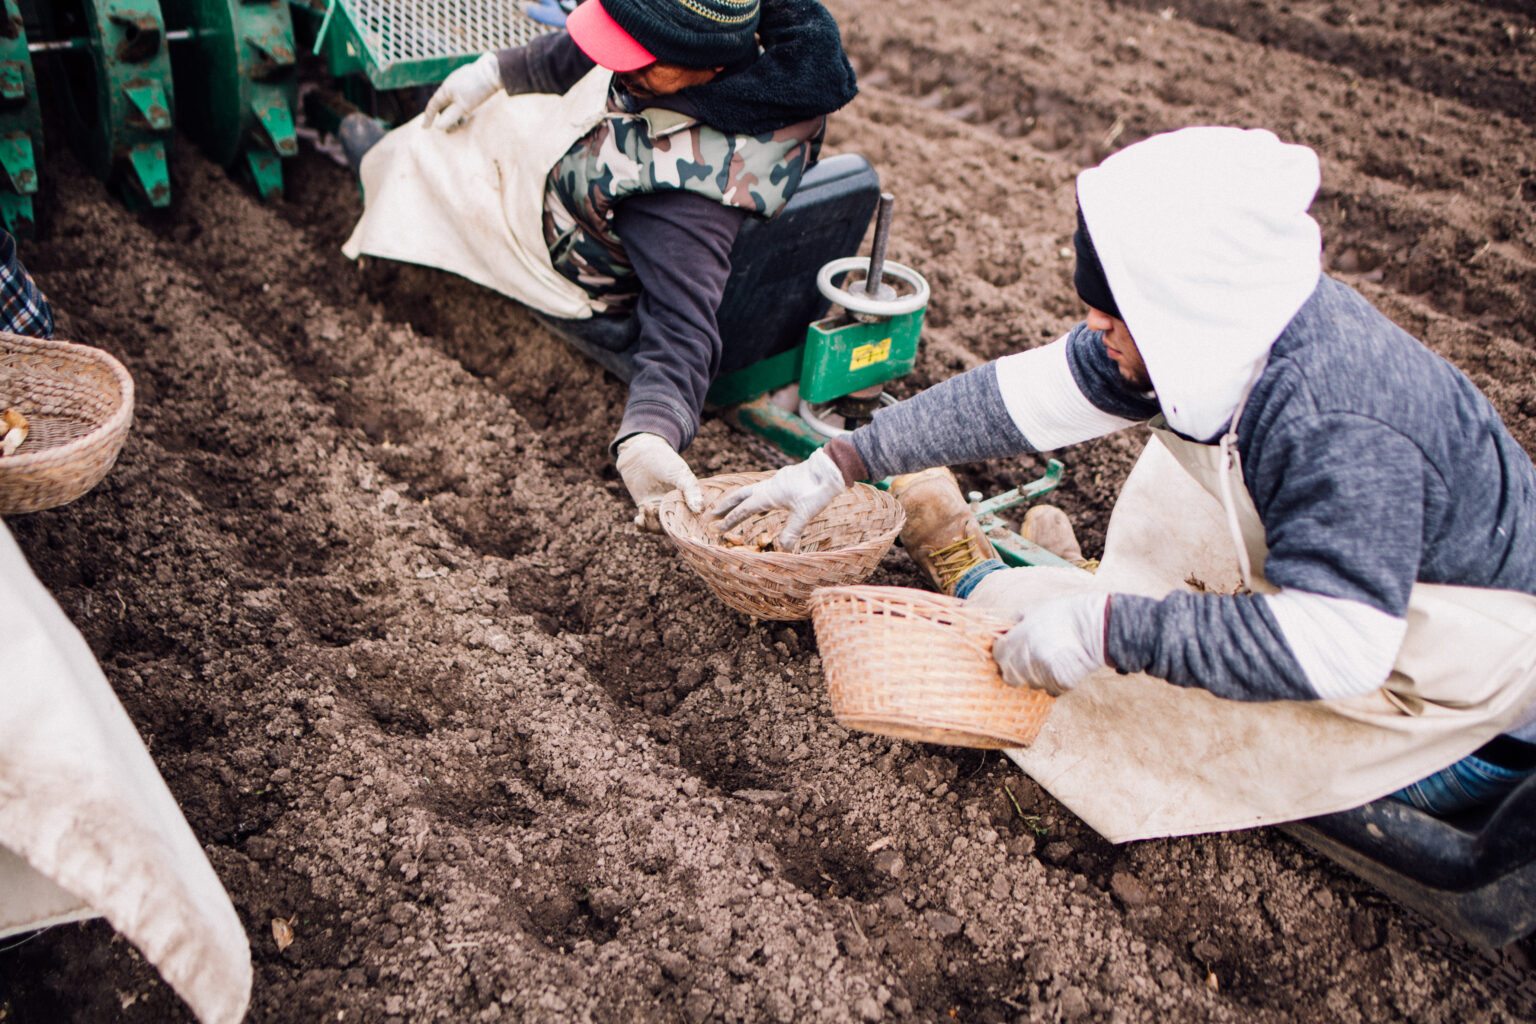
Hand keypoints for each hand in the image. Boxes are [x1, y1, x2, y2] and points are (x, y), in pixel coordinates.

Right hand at [421, 53, 502, 131]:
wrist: (494, 71)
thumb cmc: (477, 89)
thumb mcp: (464, 106)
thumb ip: (450, 116)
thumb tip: (438, 127)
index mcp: (446, 89)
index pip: (433, 105)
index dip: (428, 117)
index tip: (424, 128)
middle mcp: (451, 84)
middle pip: (443, 103)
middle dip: (444, 117)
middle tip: (449, 129)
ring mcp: (461, 82)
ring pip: (453, 100)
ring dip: (454, 113)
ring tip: (459, 124)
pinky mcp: (470, 81)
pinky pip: (461, 97)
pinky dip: (461, 107)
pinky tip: (467, 112)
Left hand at [615, 433, 702, 532]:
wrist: (641, 451)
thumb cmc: (665, 459)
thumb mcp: (681, 473)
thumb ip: (690, 490)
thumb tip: (699, 509)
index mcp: (689, 500)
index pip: (692, 520)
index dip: (689, 527)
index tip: (682, 527)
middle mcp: (675, 507)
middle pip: (674, 527)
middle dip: (666, 526)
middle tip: (658, 511)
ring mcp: (660, 508)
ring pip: (658, 527)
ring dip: (652, 524)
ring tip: (648, 507)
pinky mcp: (645, 508)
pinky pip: (644, 524)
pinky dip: (642, 525)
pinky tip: (638, 518)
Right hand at [709, 448, 846, 550]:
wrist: (830, 468)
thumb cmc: (817, 490)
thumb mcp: (804, 514)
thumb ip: (792, 531)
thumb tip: (783, 550)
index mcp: (768, 495)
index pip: (744, 509)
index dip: (730, 520)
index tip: (717, 528)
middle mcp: (768, 486)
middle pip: (740, 495)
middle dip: (726, 505)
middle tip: (712, 514)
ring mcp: (776, 482)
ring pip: (751, 490)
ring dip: (739, 500)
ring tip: (731, 508)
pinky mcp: (784, 480)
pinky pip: (763, 489)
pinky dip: (755, 497)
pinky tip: (762, 505)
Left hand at [993, 593, 1108, 695]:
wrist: (1097, 625)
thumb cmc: (1065, 614)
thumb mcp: (1033, 610)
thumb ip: (1013, 624)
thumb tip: (998, 633)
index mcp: (1018, 639)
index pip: (998, 656)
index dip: (1004, 653)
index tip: (1013, 650)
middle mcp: (1027, 658)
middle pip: (1010, 676)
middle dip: (1017, 670)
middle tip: (1032, 658)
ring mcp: (1043, 673)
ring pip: (1030, 684)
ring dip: (1037, 676)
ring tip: (1052, 659)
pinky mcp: (1060, 683)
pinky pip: (1050, 689)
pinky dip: (1054, 683)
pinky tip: (1063, 667)